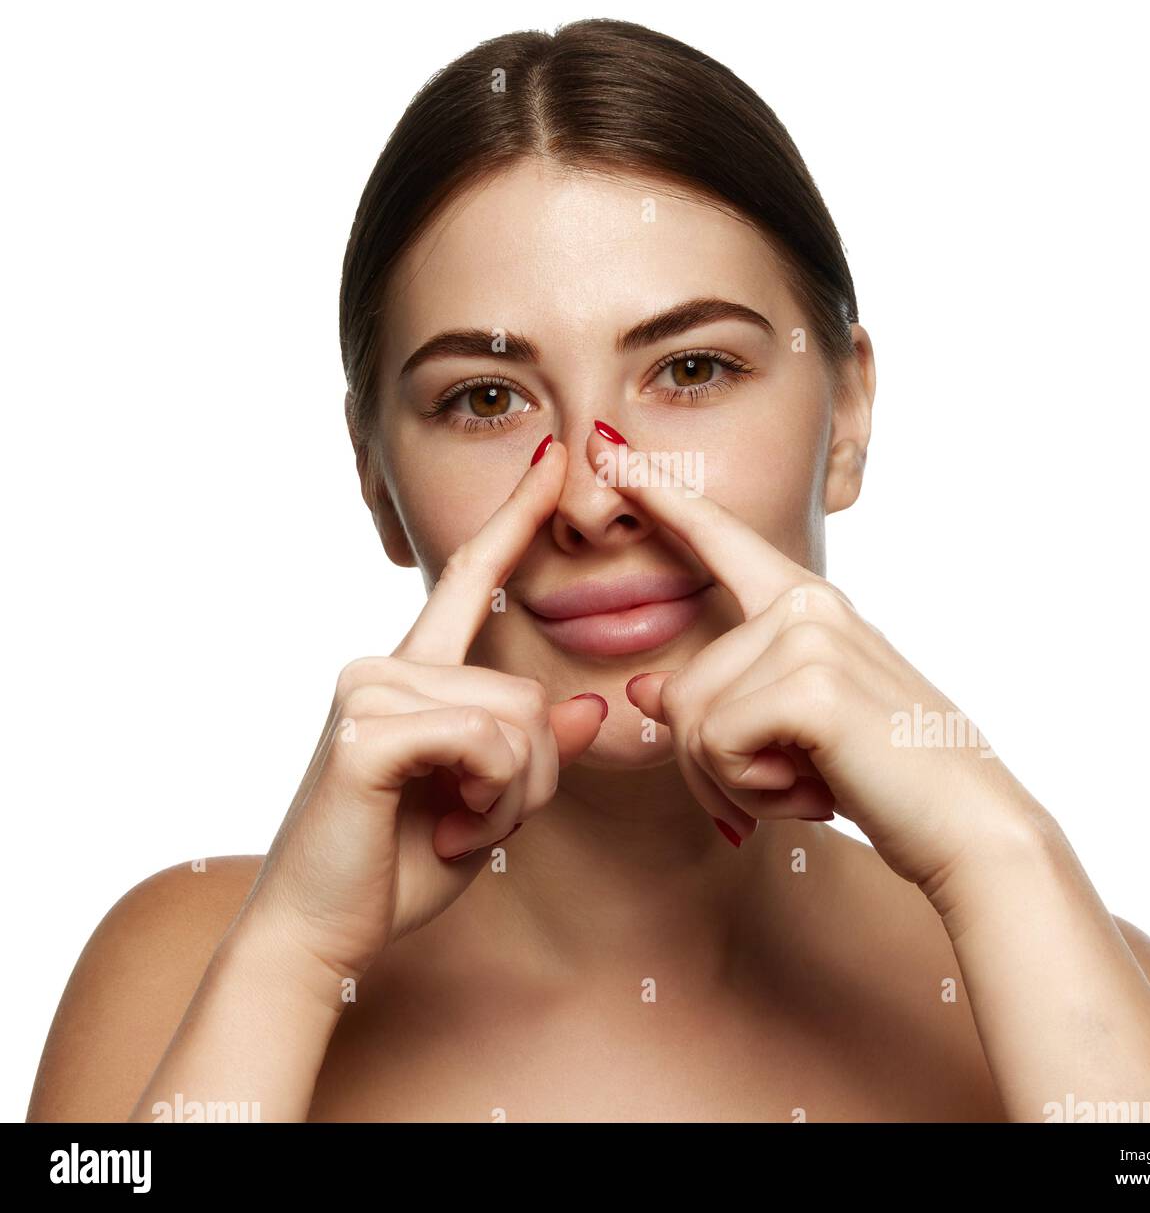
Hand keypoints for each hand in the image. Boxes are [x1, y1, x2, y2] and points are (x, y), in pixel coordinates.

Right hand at [240, 439, 604, 981]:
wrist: (318, 934)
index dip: (517, 516)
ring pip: (517, 719)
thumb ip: (532, 749)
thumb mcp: (487, 801)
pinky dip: (492, 799)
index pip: (473, 577)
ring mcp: (370, 689)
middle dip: (533, 777)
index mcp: (412, 673)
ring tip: (460, 829)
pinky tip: (450, 830)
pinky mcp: (366, 728)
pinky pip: (485, 742)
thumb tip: (587, 706)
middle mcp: (385, 665)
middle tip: (481, 823)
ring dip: (513, 796)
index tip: (554, 459)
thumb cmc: (398, 864)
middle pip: (527, 693)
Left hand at [597, 429, 1044, 893]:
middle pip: (683, 687)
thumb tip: (643, 687)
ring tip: (810, 784)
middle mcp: (804, 602)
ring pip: (691, 720)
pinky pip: (716, 744)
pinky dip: (753, 790)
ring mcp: (809, 633)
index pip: (717, 537)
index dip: (656, 493)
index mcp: (804, 603)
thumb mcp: (789, 732)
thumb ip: (719, 700)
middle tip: (790, 784)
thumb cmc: (886, 779)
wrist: (971, 830)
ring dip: (737, 783)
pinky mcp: (810, 682)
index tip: (604, 447)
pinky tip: (814, 792)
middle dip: (713, 764)